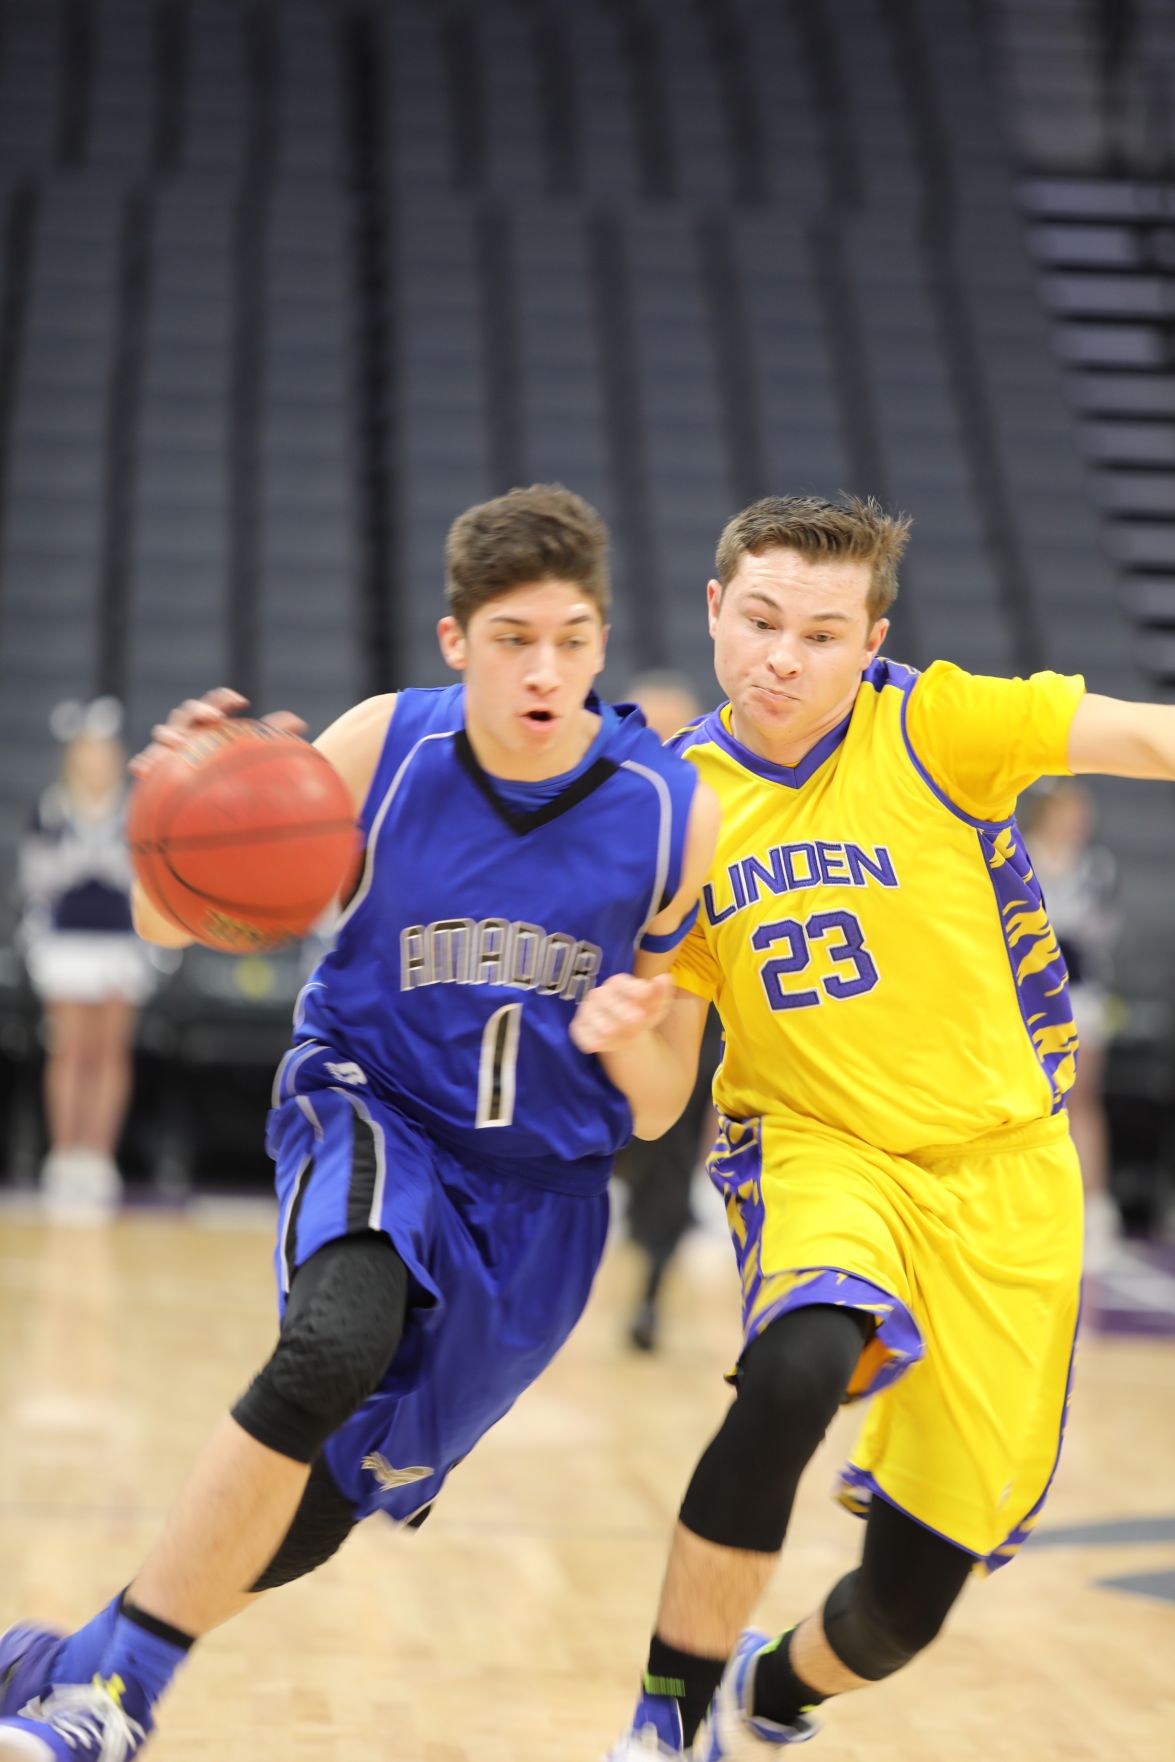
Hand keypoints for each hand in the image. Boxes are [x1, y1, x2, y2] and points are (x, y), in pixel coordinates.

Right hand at [128, 688, 307, 778]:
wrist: (208, 791)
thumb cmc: (235, 767)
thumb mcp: (253, 751)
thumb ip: (272, 733)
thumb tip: (301, 722)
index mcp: (209, 724)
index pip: (214, 704)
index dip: (223, 700)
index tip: (242, 701)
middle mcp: (187, 731)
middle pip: (187, 713)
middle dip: (199, 713)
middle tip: (216, 720)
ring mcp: (169, 749)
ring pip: (163, 734)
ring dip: (169, 734)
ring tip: (178, 740)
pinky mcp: (157, 769)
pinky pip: (148, 764)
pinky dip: (144, 763)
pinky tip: (141, 769)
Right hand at [570, 972, 674, 1054]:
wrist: (627, 1034)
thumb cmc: (641, 1014)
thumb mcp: (655, 1006)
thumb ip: (661, 992)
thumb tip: (665, 977)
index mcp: (619, 984)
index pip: (622, 983)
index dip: (634, 988)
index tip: (646, 993)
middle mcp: (600, 994)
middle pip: (605, 998)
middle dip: (620, 1008)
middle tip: (635, 1018)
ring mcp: (587, 1010)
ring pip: (591, 1014)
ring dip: (602, 1023)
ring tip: (612, 1032)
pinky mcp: (579, 1027)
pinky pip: (580, 1031)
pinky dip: (586, 1038)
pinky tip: (596, 1046)